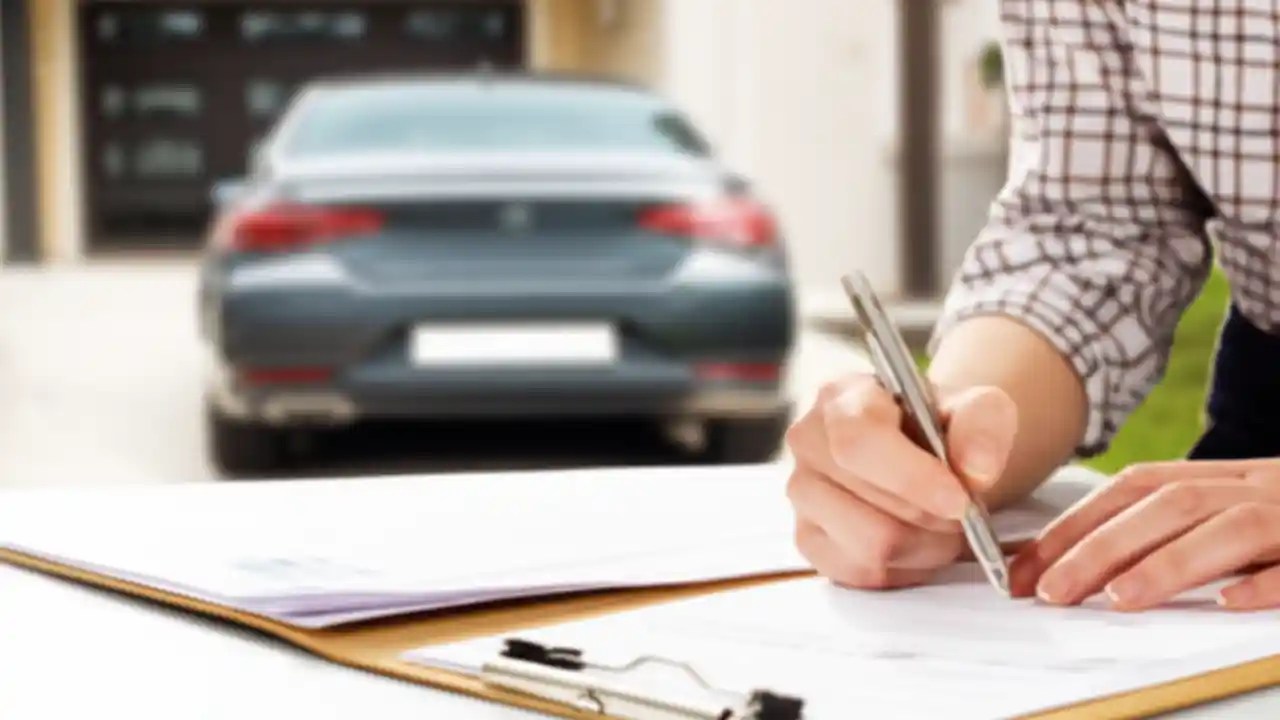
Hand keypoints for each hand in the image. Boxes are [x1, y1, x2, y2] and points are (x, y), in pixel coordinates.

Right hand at [785, 374, 1017, 588]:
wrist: (927, 454)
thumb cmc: (942, 428)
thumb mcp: (979, 409)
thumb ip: (983, 425)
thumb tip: (974, 469)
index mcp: (841, 397)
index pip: (858, 442)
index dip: (911, 478)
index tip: (959, 500)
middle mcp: (808, 442)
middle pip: (873, 502)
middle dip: (934, 516)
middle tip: (962, 509)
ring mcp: (802, 493)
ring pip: (871, 545)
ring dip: (924, 545)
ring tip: (940, 525)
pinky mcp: (808, 539)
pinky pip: (862, 573)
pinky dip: (903, 567)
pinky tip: (915, 540)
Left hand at [1009, 460, 1279, 610]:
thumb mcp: (1232, 508)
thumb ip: (1170, 526)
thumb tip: (1078, 564)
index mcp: (1224, 476)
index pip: (1134, 489)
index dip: (1076, 523)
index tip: (1023, 566)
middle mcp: (1257, 485)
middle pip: (1169, 505)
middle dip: (1100, 546)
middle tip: (1049, 591)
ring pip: (1230, 527)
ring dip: (1169, 562)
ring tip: (1117, 599)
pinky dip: (1269, 581)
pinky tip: (1231, 602)